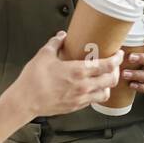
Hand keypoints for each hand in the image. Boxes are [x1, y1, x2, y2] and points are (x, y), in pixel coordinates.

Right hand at [6, 32, 124, 118]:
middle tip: (114, 65)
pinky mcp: (76, 107)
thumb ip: (55, 43)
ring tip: (104, 79)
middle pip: (112, 80)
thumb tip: (61, 36)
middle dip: (116, 71)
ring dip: (108, 85)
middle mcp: (83, 86)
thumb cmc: (32, 80)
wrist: (24, 101)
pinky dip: (97, 94)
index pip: (107, 65)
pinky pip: (93, 101)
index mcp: (78, 71)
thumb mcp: (44, 55)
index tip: (119, 54)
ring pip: (106, 93)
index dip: (117, 59)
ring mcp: (81, 98)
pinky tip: (91, 88)